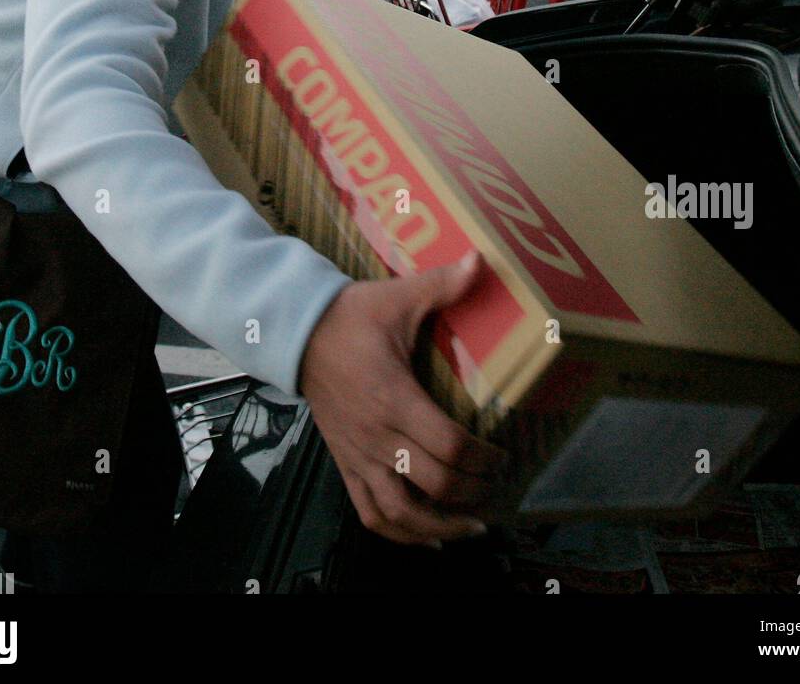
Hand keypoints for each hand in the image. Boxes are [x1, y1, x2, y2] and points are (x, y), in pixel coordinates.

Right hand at [298, 250, 509, 546]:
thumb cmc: (351, 317)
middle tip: (497, 486)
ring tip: (471, 527)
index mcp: (394, 398)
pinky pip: (370, 512)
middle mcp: (377, 435)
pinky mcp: (345, 463)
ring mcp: (358, 455)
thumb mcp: (399, 297)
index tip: (503, 456)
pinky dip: (399, 534)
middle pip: (433, 483)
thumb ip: (442, 285)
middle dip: (473, 492)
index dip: (483, 459)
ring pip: (400, 513)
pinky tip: (426, 539)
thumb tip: (481, 261)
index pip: (448, 446)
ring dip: (439, 527)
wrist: (296, 333)